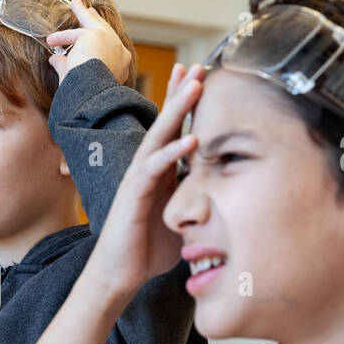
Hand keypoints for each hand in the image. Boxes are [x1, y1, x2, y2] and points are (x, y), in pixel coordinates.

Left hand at [45, 0, 131, 84]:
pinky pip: (73, 36)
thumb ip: (66, 66)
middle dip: (95, 20)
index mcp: (120, 64)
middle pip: (105, 30)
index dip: (100, 42)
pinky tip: (50, 40)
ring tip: (75, 3)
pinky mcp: (95, 36)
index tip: (94, 36)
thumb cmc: (87, 91)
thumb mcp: (77, 78)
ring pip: (94, 24)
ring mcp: (109, 42)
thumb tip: (53, 59)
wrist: (94, 93)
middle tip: (90, 10)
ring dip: (83, 13)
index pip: (109, 48)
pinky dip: (61, 38)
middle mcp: (119, 51)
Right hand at [83, 63, 203, 302]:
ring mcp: (136, 182)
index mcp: (157, 174)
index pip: (171, 131)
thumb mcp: (181, 221)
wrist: (117, 277)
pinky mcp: (132, 198)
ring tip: (195, 86)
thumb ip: (198, 204)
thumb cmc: (147, 251)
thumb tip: (227, 200)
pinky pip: (153, 170)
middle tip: (197, 66)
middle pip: (163, 124)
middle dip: (180, 94)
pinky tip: (191, 140)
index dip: (183, 104)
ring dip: (176, 111)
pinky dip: (172, 154)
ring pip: (157, 138)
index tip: (199, 77)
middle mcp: (145, 171)